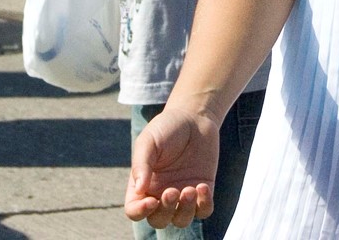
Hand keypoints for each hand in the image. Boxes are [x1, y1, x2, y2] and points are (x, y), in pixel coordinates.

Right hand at [125, 104, 219, 228]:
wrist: (194, 118)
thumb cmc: (166, 127)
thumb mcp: (149, 141)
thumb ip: (141, 164)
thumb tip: (139, 190)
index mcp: (142, 185)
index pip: (134, 211)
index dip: (140, 212)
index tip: (151, 200)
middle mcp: (160, 194)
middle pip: (158, 221)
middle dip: (165, 211)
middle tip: (172, 190)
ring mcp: (182, 195)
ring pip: (181, 220)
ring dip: (185, 210)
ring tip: (190, 188)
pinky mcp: (202, 191)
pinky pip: (203, 211)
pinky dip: (204, 204)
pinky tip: (202, 186)